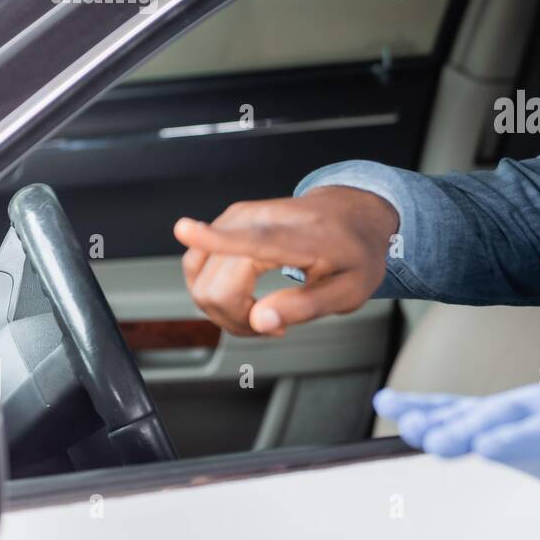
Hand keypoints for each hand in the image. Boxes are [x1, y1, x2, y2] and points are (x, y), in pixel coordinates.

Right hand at [174, 187, 398, 336]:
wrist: (354, 216)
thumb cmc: (354, 253)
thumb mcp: (350, 292)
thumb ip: (305, 307)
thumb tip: (260, 322)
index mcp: (301, 237)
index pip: (255, 239)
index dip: (217, 238)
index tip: (185, 229)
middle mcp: (263, 219)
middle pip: (218, 282)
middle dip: (236, 318)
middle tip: (275, 324)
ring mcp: (240, 217)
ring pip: (201, 276)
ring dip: (224, 307)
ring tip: (264, 311)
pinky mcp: (228, 220)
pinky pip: (200, 265)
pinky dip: (216, 290)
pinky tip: (246, 297)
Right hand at [373, 369, 539, 513]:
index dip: (517, 437)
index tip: (488, 447)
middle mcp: (536, 406)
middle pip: (498, 416)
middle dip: (469, 428)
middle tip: (439, 443)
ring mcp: (509, 405)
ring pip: (469, 407)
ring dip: (437, 416)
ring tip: (406, 425)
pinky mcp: (487, 411)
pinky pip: (451, 405)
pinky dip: (422, 404)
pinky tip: (390, 403)